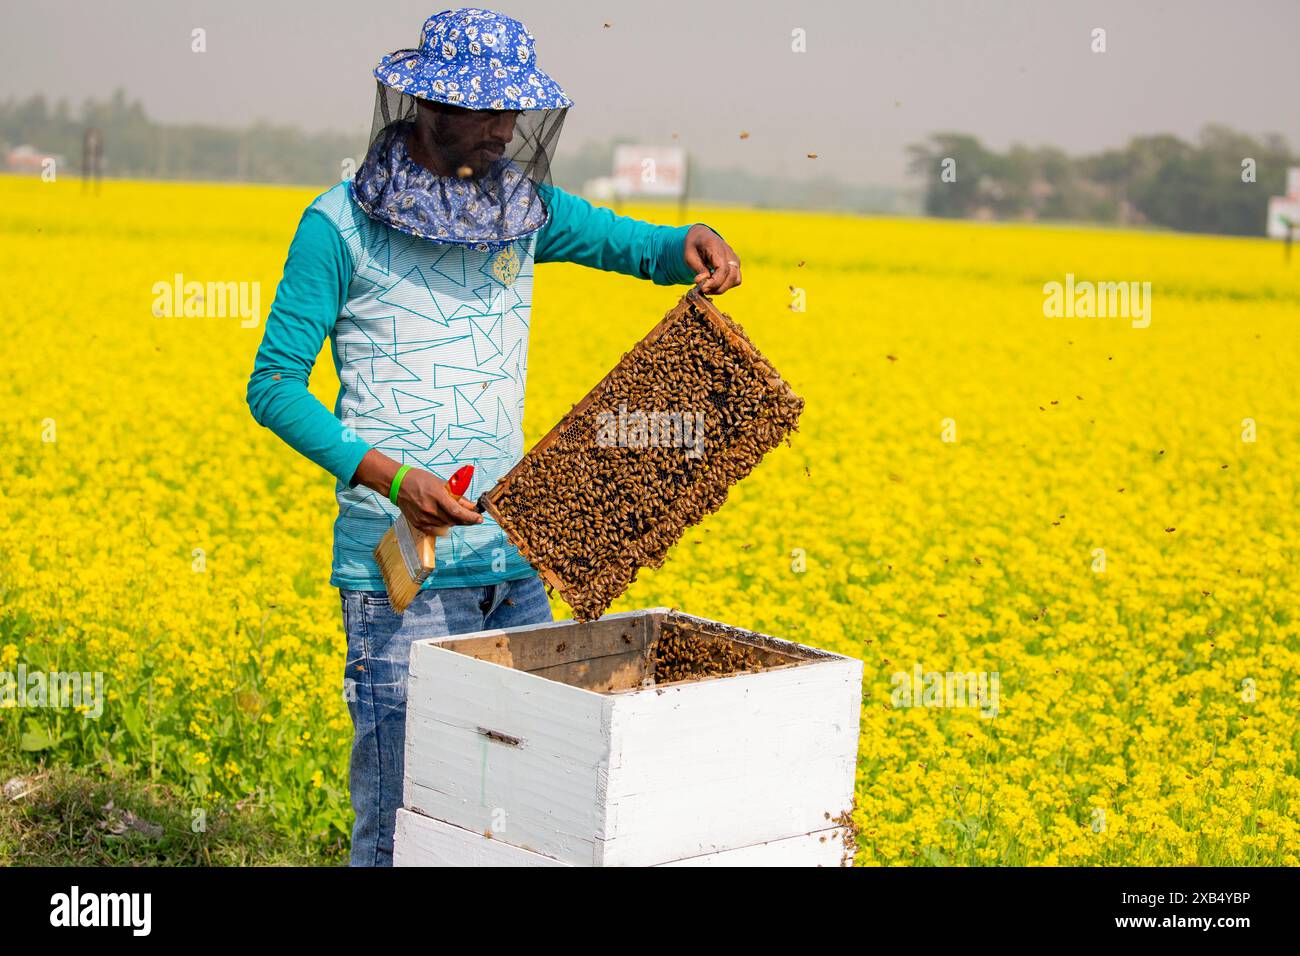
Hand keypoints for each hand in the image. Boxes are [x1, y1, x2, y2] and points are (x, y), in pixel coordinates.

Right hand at [352, 450, 481, 534]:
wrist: (398, 485)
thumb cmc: (421, 480)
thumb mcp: (441, 484)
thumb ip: (457, 496)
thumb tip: (471, 505)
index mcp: (436, 496)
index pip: (457, 511)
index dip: (470, 517)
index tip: (479, 518)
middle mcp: (430, 509)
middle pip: (454, 520)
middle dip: (465, 519)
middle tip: (472, 516)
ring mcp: (423, 518)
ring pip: (447, 525)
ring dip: (454, 521)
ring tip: (453, 512)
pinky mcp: (418, 524)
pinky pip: (437, 530)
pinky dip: (444, 525)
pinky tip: (444, 518)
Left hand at [683, 224, 741, 294]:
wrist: (702, 236)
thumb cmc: (694, 246)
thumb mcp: (689, 256)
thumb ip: (698, 268)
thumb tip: (704, 282)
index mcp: (716, 247)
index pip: (723, 269)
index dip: (714, 282)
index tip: (702, 288)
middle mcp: (730, 253)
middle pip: (732, 276)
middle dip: (717, 288)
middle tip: (703, 290)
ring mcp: (735, 259)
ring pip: (736, 280)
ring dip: (722, 288)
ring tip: (708, 287)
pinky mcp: (736, 265)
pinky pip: (735, 280)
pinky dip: (726, 285)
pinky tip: (713, 284)